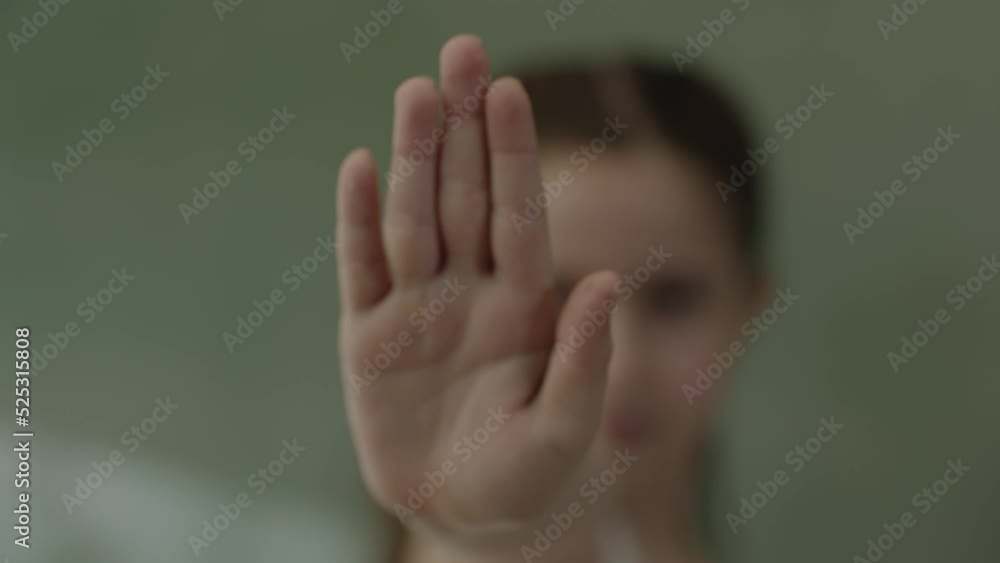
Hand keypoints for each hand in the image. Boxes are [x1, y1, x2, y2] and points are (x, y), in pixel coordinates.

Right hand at [336, 34, 618, 548]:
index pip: (519, 213)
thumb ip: (585, 357)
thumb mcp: (566, 430)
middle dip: (464, 128)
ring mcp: (416, 307)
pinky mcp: (367, 335)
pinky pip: (361, 267)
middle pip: (465, 196)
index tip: (511, 92)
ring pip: (413, 218)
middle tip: (462, 52)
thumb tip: (607, 280)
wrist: (460, 516)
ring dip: (414, 158)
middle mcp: (470, 290)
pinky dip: (357, 220)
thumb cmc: (526, 479)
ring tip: (417, 93)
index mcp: (524, 304)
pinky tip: (361, 166)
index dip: (514, 154)